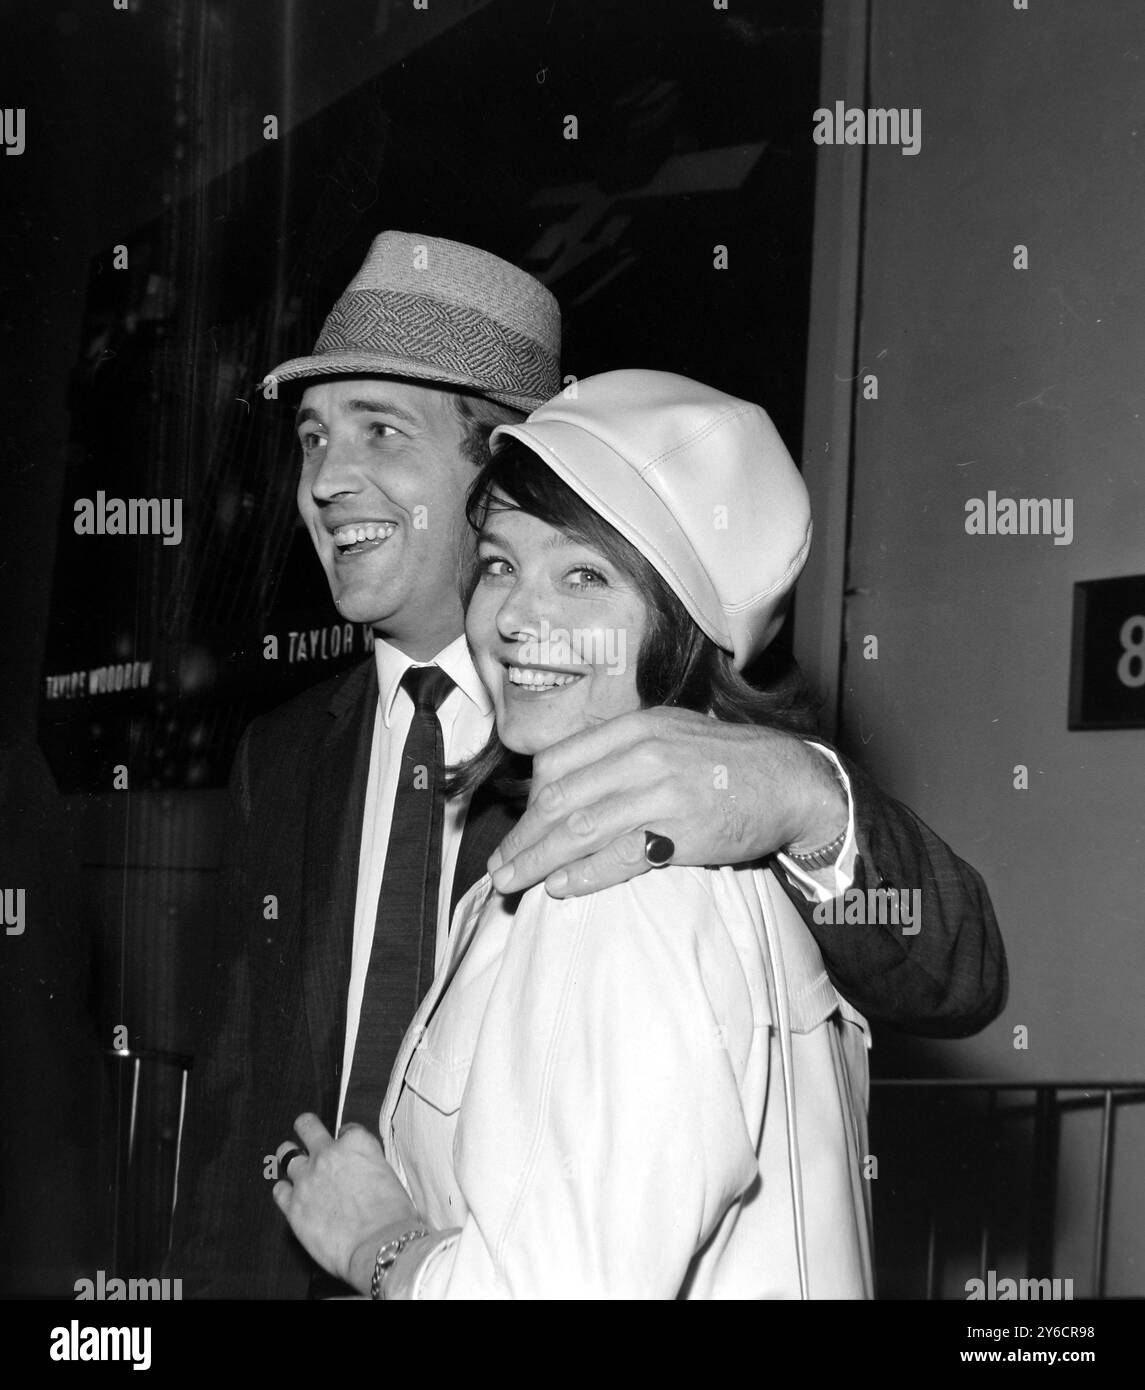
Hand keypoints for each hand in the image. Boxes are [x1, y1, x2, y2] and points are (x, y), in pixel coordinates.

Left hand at [272, 1113, 422, 1293]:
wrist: (379, 1245)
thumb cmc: (393, 1215)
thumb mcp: (388, 1175)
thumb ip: (368, 1165)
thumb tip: (360, 1172)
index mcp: (356, 1143)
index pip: (346, 1129)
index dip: (347, 1141)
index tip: (348, 1151)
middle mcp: (328, 1154)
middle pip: (307, 1126)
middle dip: (307, 1128)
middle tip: (308, 1134)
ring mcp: (307, 1178)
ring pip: (285, 1154)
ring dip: (292, 1159)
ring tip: (296, 1166)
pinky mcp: (293, 1206)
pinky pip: (279, 1190)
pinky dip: (285, 1192)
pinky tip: (292, 1197)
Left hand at [487, 707, 847, 897]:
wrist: (789, 779)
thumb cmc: (724, 761)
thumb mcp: (668, 734)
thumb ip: (617, 751)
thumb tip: (560, 782)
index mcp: (634, 728)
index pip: (558, 762)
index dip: (526, 801)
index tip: (515, 830)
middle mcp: (643, 754)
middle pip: (559, 799)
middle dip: (521, 838)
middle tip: (499, 867)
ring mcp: (663, 792)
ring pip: (579, 829)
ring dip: (538, 861)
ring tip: (513, 883)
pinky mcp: (683, 831)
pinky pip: (620, 856)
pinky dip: (584, 874)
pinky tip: (560, 887)